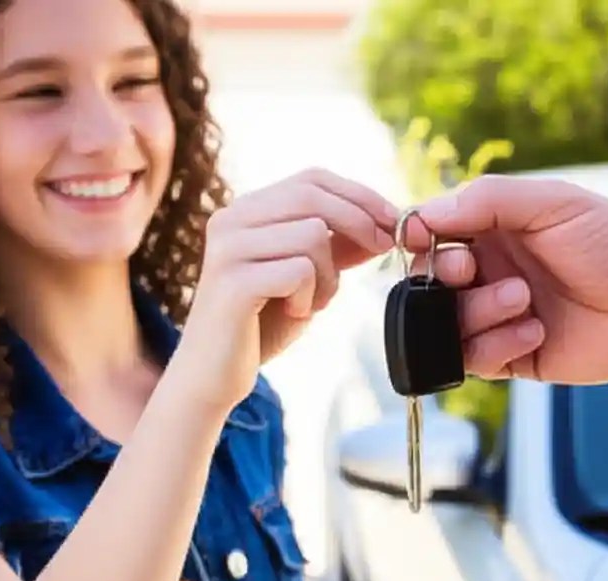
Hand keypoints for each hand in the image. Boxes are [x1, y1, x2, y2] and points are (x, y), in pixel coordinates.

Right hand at [183, 168, 397, 408]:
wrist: (214, 375)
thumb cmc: (260, 325)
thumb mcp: (308, 277)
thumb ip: (337, 246)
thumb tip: (385, 222)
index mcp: (247, 210)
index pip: (312, 178)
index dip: (359, 194)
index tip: (393, 220)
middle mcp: (231, 219)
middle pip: (312, 196)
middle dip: (360, 221)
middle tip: (383, 249)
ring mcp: (228, 248)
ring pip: (311, 235)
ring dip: (329, 275)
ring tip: (312, 302)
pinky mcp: (232, 282)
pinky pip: (299, 271)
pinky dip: (310, 296)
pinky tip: (294, 313)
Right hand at [408, 175, 607, 384]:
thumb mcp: (553, 203)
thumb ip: (488, 200)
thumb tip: (423, 215)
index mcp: (496, 228)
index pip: (432, 231)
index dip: (421, 237)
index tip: (427, 239)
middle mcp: (492, 270)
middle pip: (428, 280)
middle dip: (443, 276)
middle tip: (472, 270)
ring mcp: (500, 315)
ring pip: (446, 323)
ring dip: (476, 312)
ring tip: (524, 301)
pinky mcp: (514, 356)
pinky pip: (474, 360)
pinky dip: (495, 346)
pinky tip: (535, 331)